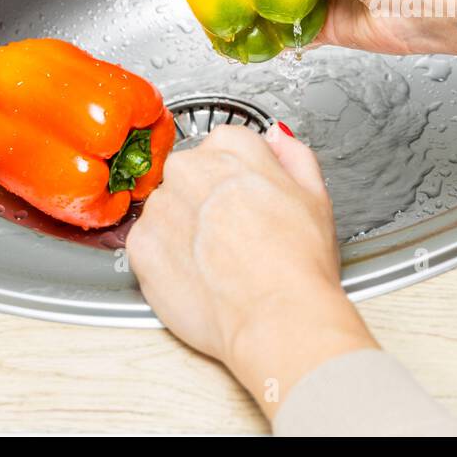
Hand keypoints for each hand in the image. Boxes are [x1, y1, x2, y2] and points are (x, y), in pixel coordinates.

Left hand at [127, 123, 375, 417]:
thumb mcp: (316, 195)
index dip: (241, 179)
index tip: (250, 201)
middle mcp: (190, 167)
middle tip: (238, 235)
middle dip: (208, 199)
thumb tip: (277, 138)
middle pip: (192, 174)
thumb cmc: (299, 263)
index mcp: (233, 147)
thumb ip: (293, 155)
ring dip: (185, 228)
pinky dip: (167, 258)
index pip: (226, 146)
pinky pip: (149, 244)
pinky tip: (200, 275)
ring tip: (219, 261)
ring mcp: (160, 206)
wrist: (276, 318)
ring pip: (168, 209)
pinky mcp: (140, 246)